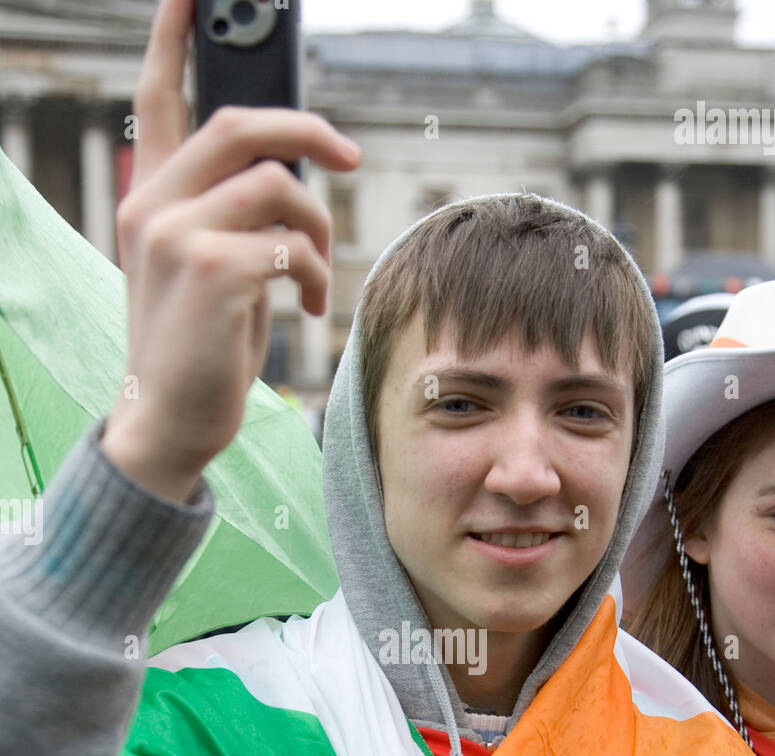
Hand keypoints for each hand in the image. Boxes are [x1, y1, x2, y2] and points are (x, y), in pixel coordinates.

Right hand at [102, 0, 360, 501]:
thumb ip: (230, 213)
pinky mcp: (211, 268)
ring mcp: (176, 233)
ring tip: (315, 279)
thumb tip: (294, 174)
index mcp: (148, 198)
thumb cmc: (199, 347)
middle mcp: (152, 205)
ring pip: (279, 187)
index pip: (158, 100)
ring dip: (317, 232)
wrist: (169, 419)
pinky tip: (305, 308)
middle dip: (308, 133)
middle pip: (242, 127)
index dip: (173, 39)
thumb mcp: (206, 268)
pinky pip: (290, 243)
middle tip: (348, 159)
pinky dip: (312, 274)